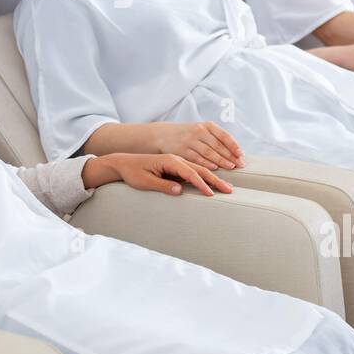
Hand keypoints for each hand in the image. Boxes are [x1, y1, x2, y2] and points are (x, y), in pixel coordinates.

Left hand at [88, 152, 234, 195]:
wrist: (124, 163)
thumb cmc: (133, 173)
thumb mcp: (145, 181)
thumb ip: (162, 185)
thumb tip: (179, 191)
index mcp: (169, 161)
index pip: (190, 173)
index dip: (201, 184)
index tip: (211, 194)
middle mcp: (176, 159)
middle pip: (200, 169)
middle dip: (215, 180)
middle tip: (229, 190)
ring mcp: (178, 161)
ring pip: (200, 168)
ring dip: (214, 177)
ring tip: (227, 187)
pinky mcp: (177, 166)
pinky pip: (195, 170)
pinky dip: (207, 175)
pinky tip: (215, 182)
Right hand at [147, 121, 244, 169]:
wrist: (163, 134)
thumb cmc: (188, 135)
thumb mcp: (201, 131)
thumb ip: (216, 139)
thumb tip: (235, 153)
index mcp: (207, 126)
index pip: (223, 135)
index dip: (233, 145)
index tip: (241, 154)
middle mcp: (198, 131)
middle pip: (217, 145)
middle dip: (230, 155)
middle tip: (239, 164)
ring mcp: (189, 140)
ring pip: (208, 152)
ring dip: (221, 160)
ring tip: (230, 167)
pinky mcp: (181, 150)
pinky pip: (196, 158)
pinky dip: (206, 163)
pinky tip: (213, 168)